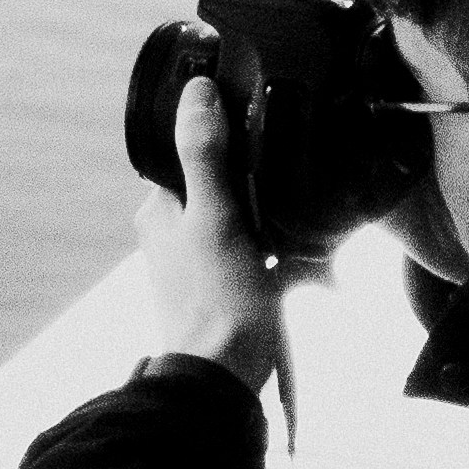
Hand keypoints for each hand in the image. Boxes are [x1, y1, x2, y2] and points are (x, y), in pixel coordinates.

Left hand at [133, 74, 306, 389]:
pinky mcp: (227, 289)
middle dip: (261, 189)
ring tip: (301, 237)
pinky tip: (310, 266)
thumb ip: (204, 153)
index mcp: (158, 212)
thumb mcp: (215, 216)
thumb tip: (197, 91)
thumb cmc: (217, 298)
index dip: (225, 143)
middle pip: (224, 186)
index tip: (260, 142)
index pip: (188, 154)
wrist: (226, 376)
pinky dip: (285, 258)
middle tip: (289, 193)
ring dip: (278, 225)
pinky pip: (262, 257)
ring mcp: (200, 264)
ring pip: (247, 221)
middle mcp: (172, 235)